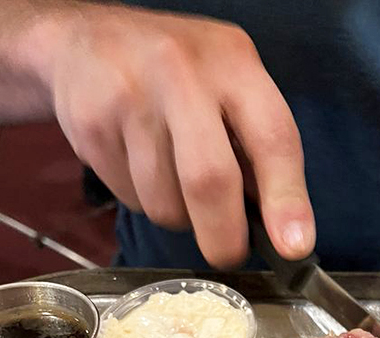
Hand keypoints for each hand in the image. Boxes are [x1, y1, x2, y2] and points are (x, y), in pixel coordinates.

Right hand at [44, 5, 314, 267]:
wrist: (85, 42)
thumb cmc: (177, 76)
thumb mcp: (230, 88)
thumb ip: (258, 151)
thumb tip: (285, 230)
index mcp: (233, 64)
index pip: (271, 138)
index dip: (286, 199)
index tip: (294, 246)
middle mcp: (182, 73)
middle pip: (209, 180)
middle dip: (223, 236)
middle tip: (228, 252)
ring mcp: (130, 98)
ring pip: (165, 203)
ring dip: (178, 215)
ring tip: (172, 178)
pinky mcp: (92, 126)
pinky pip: (130, 199)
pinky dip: (143, 201)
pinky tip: (138, 163)